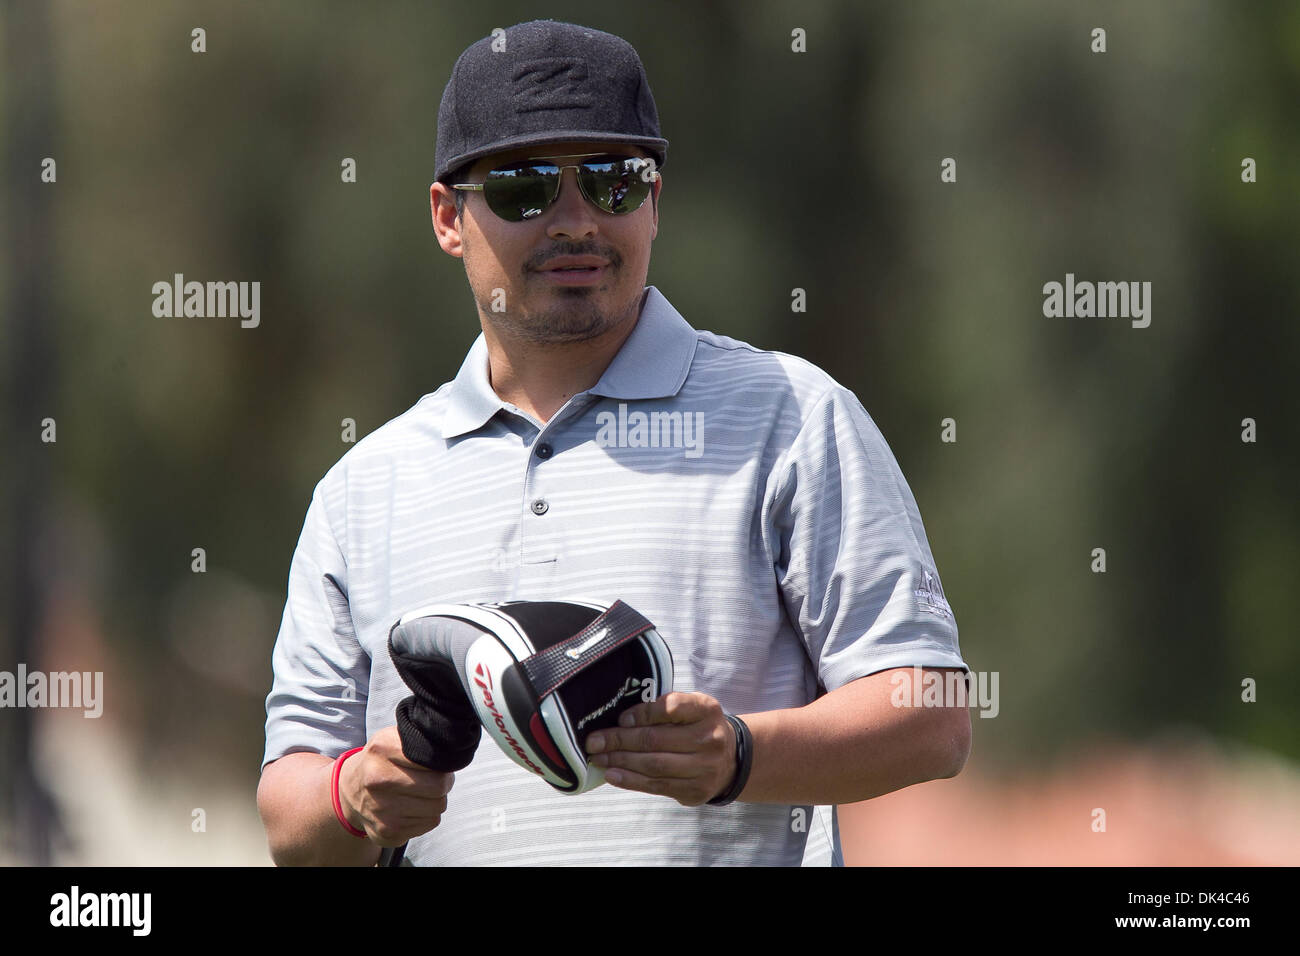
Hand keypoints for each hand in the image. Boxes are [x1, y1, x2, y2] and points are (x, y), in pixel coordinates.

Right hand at [339, 725, 455, 845]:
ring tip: (419, 793)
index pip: (435, 762)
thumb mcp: (393, 738)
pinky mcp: (387, 832)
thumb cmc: (382, 761)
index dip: (442, 762)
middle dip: (443, 782)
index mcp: (382, 749)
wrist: (350, 790)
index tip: (435, 762)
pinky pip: (430, 823)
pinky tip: (411, 807)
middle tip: (433, 778)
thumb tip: (451, 747)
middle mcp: (377, 779)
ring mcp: (381, 809)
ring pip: (438, 807)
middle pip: (439, 787)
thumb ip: (419, 737)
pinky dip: (426, 815)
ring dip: (435, 800)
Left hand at [585, 691, 736, 806]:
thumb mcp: (691, 707)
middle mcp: (710, 739)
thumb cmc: (699, 728)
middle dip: (620, 740)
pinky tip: (613, 774)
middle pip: (656, 740)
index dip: (643, 713)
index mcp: (706, 710)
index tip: (620, 719)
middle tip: (594, 741)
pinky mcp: (695, 791)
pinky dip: (631, 780)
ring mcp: (704, 768)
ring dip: (621, 761)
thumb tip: (620, 721)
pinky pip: (656, 786)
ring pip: (654, 765)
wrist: (731, 760)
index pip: (671, 707)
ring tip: (599, 757)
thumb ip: (664, 709)